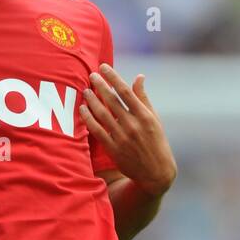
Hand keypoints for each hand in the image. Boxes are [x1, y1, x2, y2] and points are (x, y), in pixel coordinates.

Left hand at [80, 64, 176, 195]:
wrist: (156, 173)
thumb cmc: (156, 142)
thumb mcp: (154, 119)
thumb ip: (143, 98)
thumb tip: (139, 76)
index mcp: (145, 116)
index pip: (125, 91)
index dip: (113, 77)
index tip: (103, 67)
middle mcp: (133, 125)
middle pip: (112, 101)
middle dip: (100, 86)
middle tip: (91, 76)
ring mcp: (122, 138)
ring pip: (102, 115)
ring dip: (92, 101)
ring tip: (85, 91)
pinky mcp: (114, 150)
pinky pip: (97, 131)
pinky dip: (89, 119)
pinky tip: (83, 110)